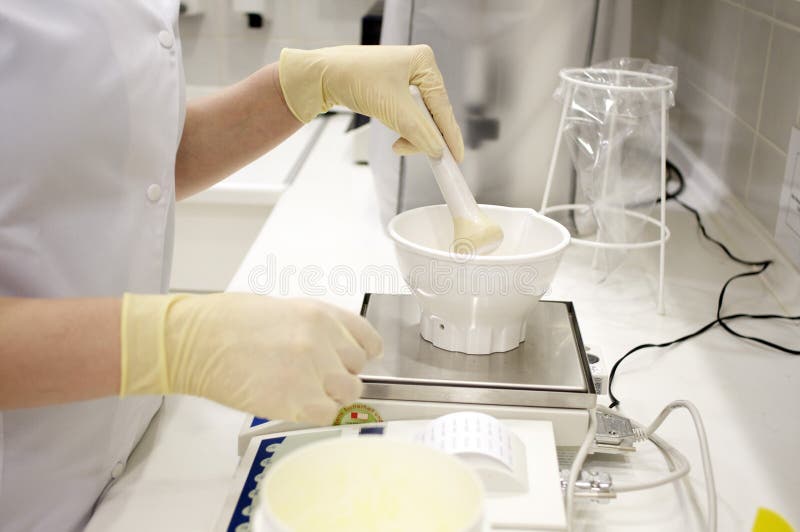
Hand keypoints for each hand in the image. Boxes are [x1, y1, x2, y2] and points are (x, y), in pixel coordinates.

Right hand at [120, 293, 381, 424]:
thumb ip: (315, 329)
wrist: (196, 340)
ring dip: (330, 397)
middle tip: (315, 379)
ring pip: (347, 393)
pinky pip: (326, 414)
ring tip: (303, 393)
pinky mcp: (296, 398)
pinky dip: (315, 414)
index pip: (367, 340)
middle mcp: (323, 339)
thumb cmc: (227, 322)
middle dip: (340, 376)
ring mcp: (312, 369)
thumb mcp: (283, 310)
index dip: (362, 355)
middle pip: (357, 369)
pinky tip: (295, 405)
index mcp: (321, 314)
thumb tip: (333, 351)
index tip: (353, 363)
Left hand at [278, 44, 463, 160]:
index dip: (450, 135)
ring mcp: (405, 79)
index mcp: (424, 62)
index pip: (443, 106)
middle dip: (424, 136)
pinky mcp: (392, 90)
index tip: (456, 157)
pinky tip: (397, 138)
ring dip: (411, 135)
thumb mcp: (393, 109)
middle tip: (420, 156)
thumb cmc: (355, 79)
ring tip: (398, 145)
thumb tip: (438, 150)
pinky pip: (407, 116)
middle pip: (433, 113)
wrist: (322, 76)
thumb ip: (420, 131)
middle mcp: (418, 68)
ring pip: (420, 118)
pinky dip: (403, 129)